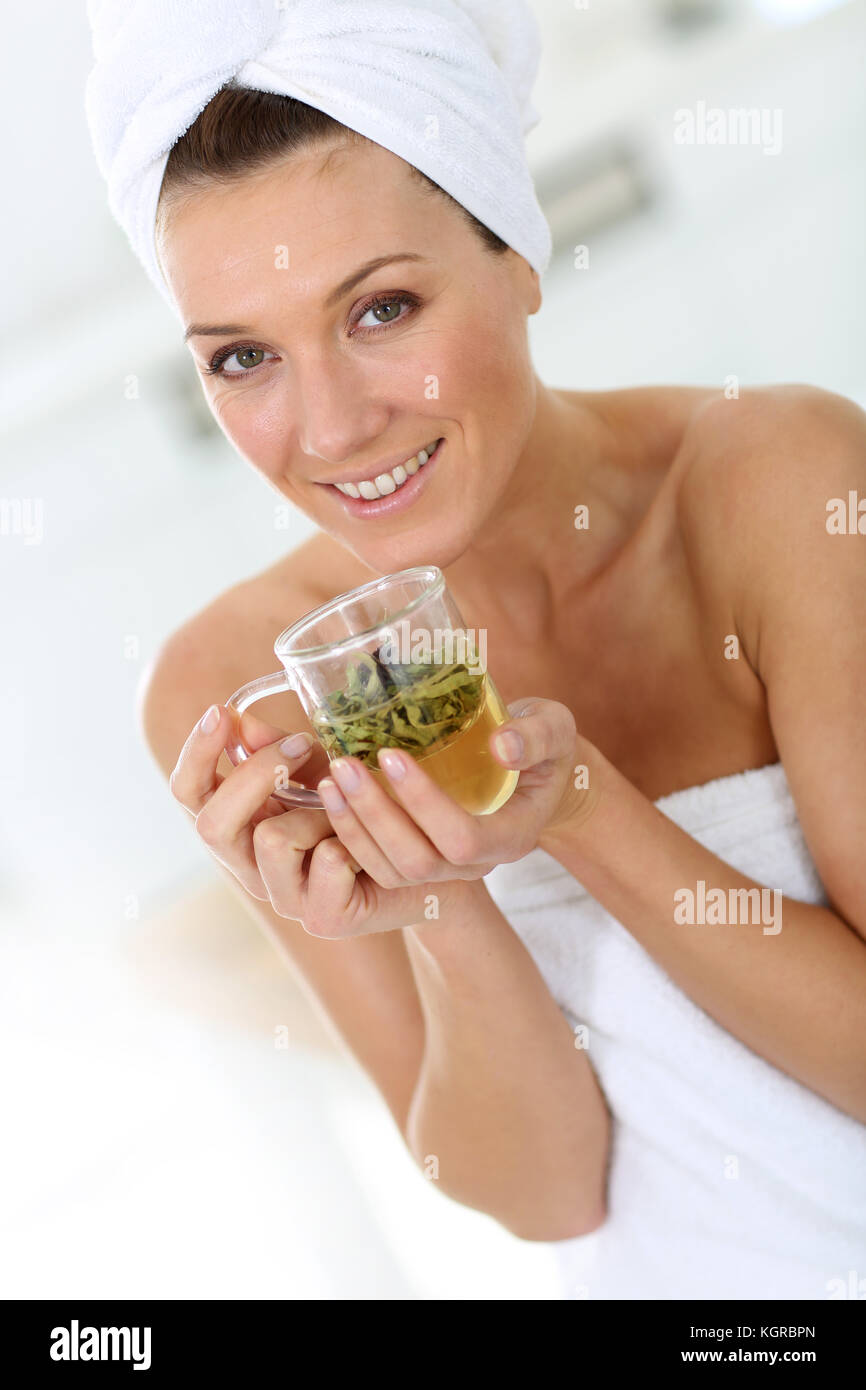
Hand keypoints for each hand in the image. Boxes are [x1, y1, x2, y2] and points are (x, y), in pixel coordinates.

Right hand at [168, 704, 476, 937]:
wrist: (431, 870)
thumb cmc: (366, 813)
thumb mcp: (321, 772)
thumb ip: (277, 751)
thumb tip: (236, 718)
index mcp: (239, 829)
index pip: (189, 794)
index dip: (196, 753)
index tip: (221, 711)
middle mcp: (249, 869)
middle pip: (211, 825)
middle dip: (257, 773)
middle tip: (304, 745)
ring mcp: (284, 899)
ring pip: (270, 839)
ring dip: (316, 809)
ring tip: (347, 807)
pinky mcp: (324, 919)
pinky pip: (327, 861)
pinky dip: (354, 836)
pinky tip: (372, 841)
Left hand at [310, 696, 600, 900]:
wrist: (537, 774)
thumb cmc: (545, 746)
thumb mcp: (554, 729)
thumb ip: (536, 736)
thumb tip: (503, 746)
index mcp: (511, 836)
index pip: (462, 838)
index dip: (423, 803)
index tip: (391, 754)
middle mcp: (476, 864)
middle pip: (418, 862)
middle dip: (376, 815)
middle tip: (344, 765)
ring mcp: (447, 869)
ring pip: (391, 870)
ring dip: (355, 828)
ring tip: (330, 779)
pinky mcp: (421, 859)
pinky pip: (378, 866)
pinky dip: (349, 835)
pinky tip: (329, 796)